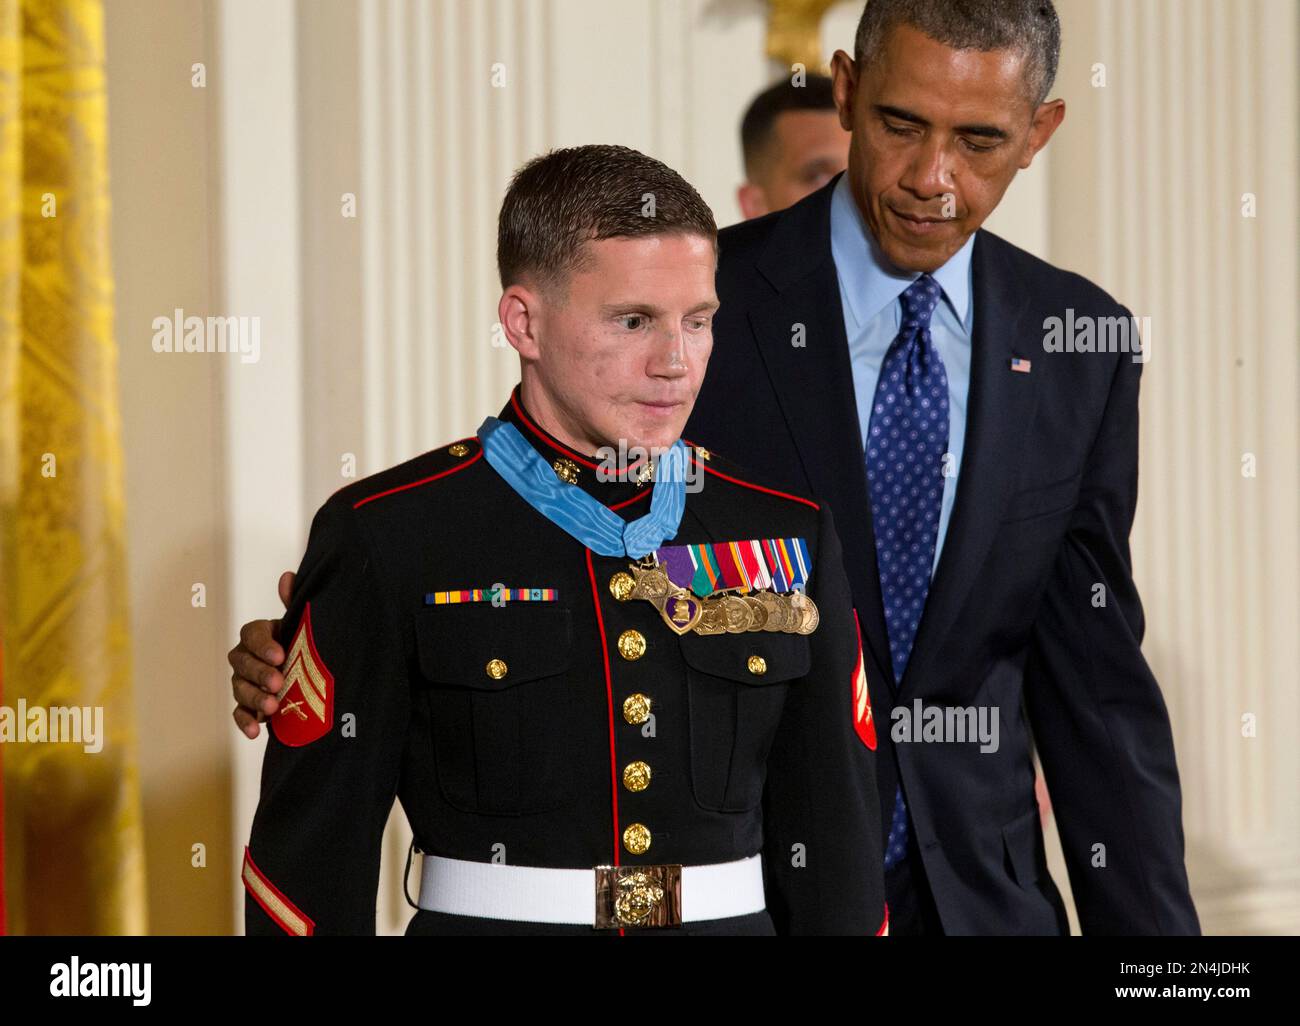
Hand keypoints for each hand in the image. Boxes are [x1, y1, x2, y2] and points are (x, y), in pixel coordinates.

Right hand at [229, 571, 295, 738]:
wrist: (317, 678)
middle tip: (278, 683)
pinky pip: (239, 713)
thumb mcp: (306, 626)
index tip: (280, 655)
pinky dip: (245, 722)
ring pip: (239, 688)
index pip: (251, 634)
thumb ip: (295, 604)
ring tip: (273, 707)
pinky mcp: (250, 707)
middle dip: (258, 673)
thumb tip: (288, 577)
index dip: (262, 645)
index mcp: (261, 634)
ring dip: (254, 698)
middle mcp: (248, 657)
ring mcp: (246, 682)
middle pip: (241, 663)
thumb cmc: (308, 646)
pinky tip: (256, 730)